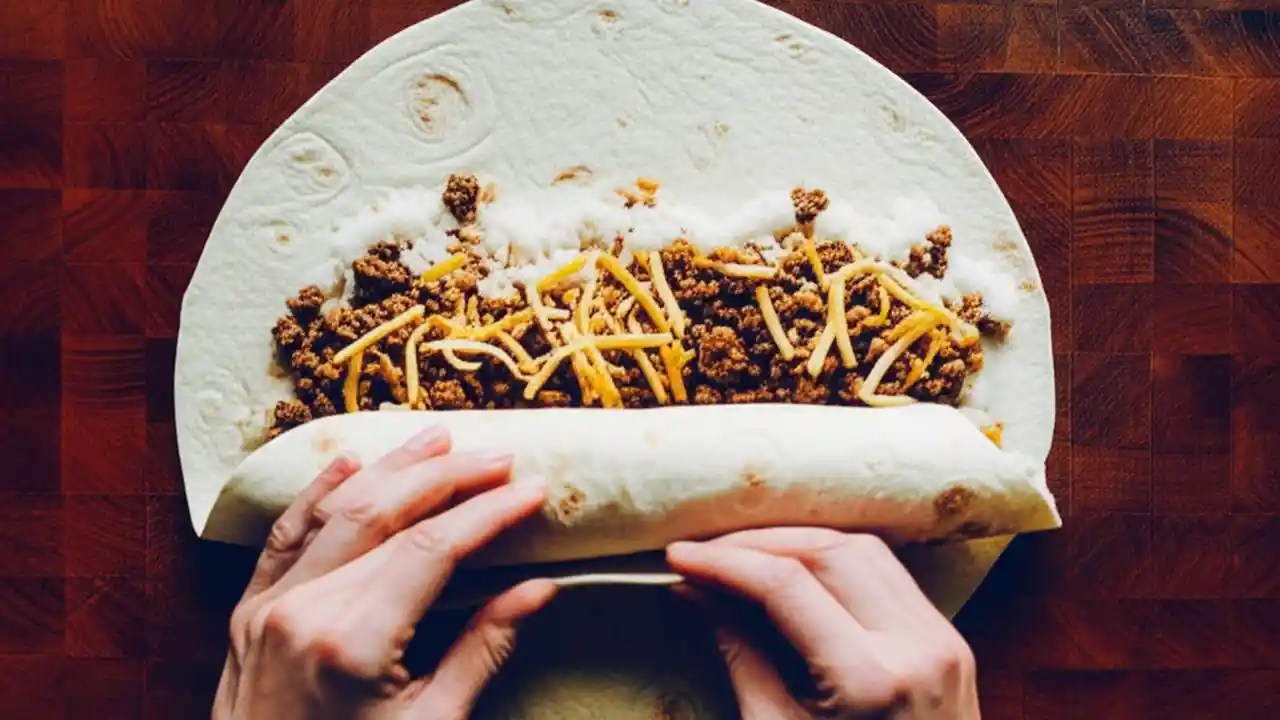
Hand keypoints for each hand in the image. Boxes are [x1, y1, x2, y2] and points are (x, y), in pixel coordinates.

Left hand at [214, 427, 553, 719]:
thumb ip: (482, 653)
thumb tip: (538, 590)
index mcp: (354, 644)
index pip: (434, 549)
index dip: (488, 513)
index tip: (532, 490)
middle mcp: (304, 611)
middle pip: (386, 515)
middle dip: (449, 478)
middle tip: (501, 456)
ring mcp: (268, 609)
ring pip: (336, 512)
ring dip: (391, 469)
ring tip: (439, 437)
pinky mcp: (246, 614)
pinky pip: (283, 536)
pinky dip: (316, 493)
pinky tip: (349, 462)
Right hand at [667, 528, 977, 718]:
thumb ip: (741, 653)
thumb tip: (697, 591)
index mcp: (869, 681)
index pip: (786, 586)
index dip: (726, 563)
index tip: (680, 557)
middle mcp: (915, 647)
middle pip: (827, 551)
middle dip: (759, 543)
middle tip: (707, 554)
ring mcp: (942, 639)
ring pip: (863, 549)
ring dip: (799, 542)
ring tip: (746, 557)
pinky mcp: (949, 638)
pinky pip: (889, 574)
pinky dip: (838, 561)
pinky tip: (797, 571)